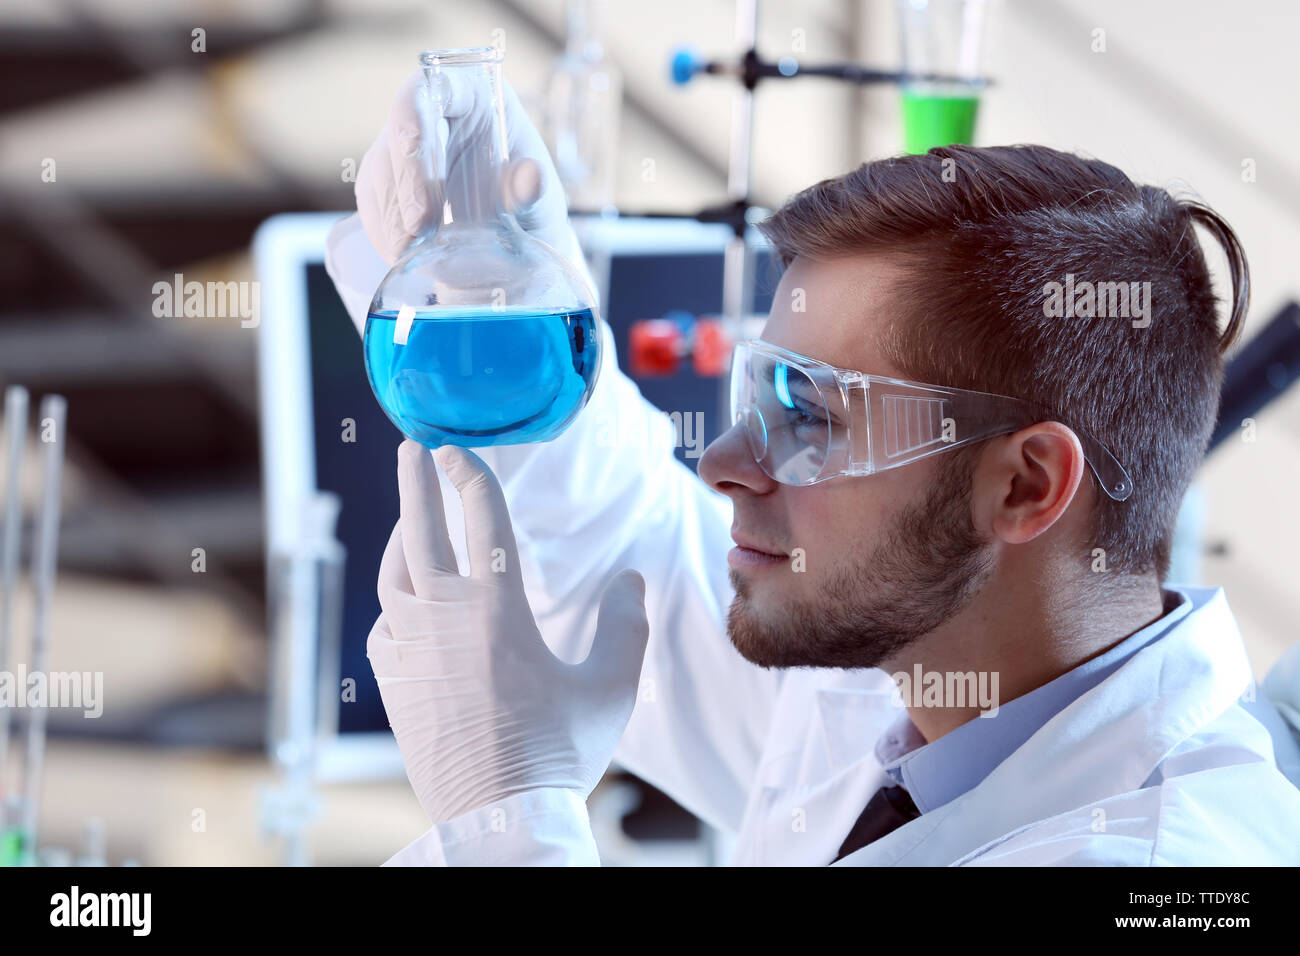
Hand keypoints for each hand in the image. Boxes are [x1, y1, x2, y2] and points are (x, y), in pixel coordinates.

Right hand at [356, 68, 580, 269]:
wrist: (515, 247)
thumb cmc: (530, 210)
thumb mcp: (541, 203)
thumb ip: (533, 191)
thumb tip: (532, 179)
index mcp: (477, 98)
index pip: (434, 86)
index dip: (417, 113)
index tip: (415, 150)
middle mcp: (433, 114)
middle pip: (398, 131)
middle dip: (406, 182)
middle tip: (421, 230)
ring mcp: (403, 147)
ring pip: (379, 169)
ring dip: (392, 214)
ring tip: (414, 251)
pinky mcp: (386, 181)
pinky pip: (371, 201)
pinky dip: (383, 231)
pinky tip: (402, 253)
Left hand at [367, 440, 649, 823]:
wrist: (499, 813)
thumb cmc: (559, 751)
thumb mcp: (610, 686)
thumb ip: (625, 625)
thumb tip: (631, 578)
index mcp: (498, 608)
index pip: (480, 517)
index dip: (470, 474)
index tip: (459, 450)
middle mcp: (444, 616)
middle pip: (419, 527)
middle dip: (415, 479)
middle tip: (412, 448)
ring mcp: (410, 647)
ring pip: (392, 571)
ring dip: (400, 533)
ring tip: (409, 517)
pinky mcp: (392, 679)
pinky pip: (383, 620)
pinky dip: (393, 596)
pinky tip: (404, 597)